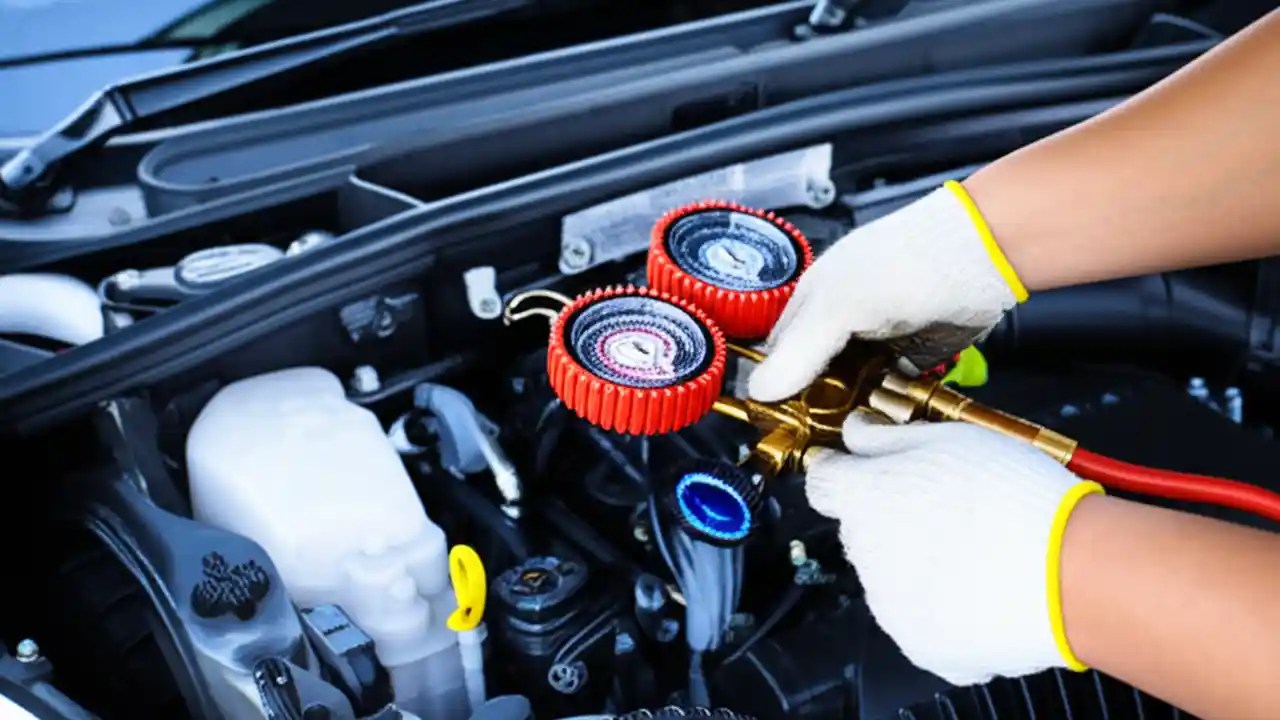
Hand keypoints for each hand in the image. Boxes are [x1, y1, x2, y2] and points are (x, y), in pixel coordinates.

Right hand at [748, 182, 1025, 401]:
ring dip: (849, 407)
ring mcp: (878, 337)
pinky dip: (886, 405)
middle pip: (815, 373)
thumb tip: (759, 390)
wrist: (982, 256)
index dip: (772, 384)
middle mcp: (843, 319)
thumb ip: (799, 352)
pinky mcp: (913, 354)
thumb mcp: (839, 307)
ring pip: (851, 386)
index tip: (773, 419)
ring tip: (848, 427)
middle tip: (812, 431)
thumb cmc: (910, 259)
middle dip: (812, 402)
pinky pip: (889, 389)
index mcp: (814, 298)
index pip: (778, 350)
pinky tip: (884, 416)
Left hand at [805, 414, 1101, 685]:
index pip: (823, 481)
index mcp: (864, 498)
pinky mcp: (922, 646)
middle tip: (947, 510)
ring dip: (918, 563)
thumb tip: (856, 432)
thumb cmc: (1016, 497)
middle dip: (891, 519)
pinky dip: (945, 606)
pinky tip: (984, 586)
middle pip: (861, 529)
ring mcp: (891, 605)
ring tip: (977, 549)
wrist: (1070, 573)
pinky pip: (922, 619)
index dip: (846, 472)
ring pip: (891, 575)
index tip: (864, 470)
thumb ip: (888, 437)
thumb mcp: (949, 437)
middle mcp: (864, 553)